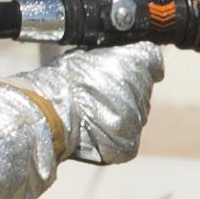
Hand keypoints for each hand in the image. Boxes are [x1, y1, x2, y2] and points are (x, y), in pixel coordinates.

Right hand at [41, 43, 161, 165]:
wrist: (48, 112)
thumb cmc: (63, 80)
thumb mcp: (87, 53)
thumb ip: (112, 53)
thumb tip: (122, 53)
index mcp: (137, 60)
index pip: (151, 61)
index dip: (137, 65)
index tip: (125, 70)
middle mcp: (144, 90)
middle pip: (141, 91)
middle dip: (124, 91)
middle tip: (96, 94)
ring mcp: (138, 120)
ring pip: (134, 115)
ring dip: (118, 114)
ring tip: (90, 113)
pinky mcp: (129, 144)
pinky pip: (126, 139)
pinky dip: (112, 137)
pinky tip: (92, 130)